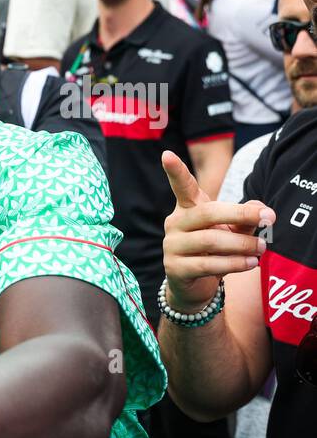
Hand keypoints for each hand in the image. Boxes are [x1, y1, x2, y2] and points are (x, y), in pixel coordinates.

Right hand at [161, 151, 272, 311]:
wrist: (193, 284)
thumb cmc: (214, 250)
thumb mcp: (231, 229)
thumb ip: (245, 216)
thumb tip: (261, 208)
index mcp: (187, 209)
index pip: (181, 187)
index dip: (175, 171)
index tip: (166, 154)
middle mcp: (175, 224)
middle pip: (208, 213)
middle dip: (242, 214)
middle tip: (270, 218)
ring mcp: (171, 246)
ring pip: (211, 241)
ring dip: (243, 245)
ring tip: (262, 248)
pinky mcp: (174, 268)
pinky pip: (208, 264)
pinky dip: (234, 264)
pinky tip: (250, 263)